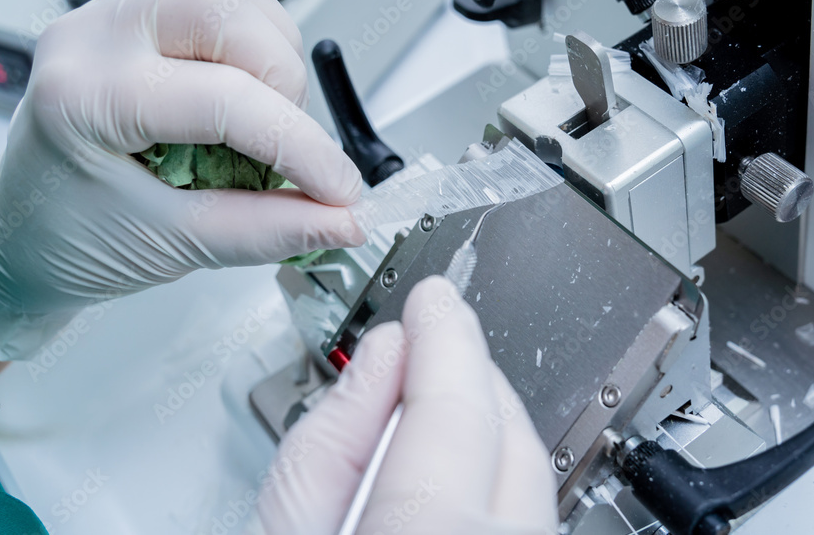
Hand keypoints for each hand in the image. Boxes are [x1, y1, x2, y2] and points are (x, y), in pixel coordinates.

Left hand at [0, 0, 363, 358]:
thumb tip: (342, 221)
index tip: (339, 191)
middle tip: (291, 147)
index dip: (301, 147)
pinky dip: (251, 27)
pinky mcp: (131, 12)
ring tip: (267, 113)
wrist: (27, 235)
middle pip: (220, 10)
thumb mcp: (174, 246)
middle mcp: (92, 38)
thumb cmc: (72, 240)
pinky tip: (250, 77)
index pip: (223, 100)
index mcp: (84, 99)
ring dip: (270, 49)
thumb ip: (268, 230)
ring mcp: (109, 16)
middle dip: (283, 82)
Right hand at [257, 276, 558, 534]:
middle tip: (425, 343)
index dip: (445, 339)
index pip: (457, 410)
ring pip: (528, 476)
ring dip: (479, 430)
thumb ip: (333, 436)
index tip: (434, 301)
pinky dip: (488, 481)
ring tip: (420, 420)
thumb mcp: (285, 526)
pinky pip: (525, 511)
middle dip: (466, 378)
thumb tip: (386, 358)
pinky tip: (443, 479)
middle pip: (510, 438)